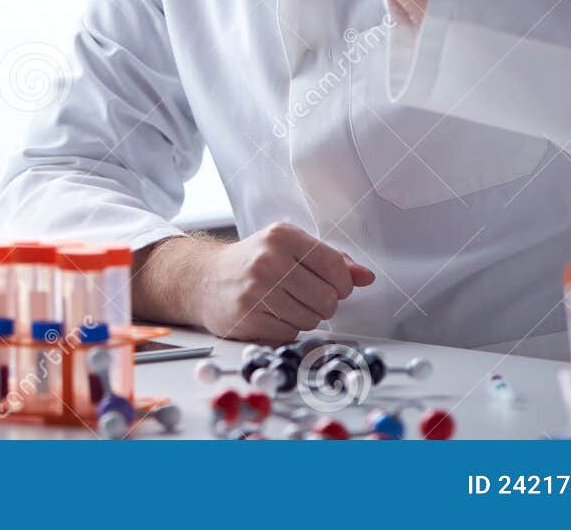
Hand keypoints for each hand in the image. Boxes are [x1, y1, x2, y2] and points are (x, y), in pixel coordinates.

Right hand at [136, 224, 374, 343]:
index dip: (342, 284)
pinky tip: (271, 315)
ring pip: (311, 320)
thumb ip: (331, 260)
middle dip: (325, 304)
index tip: (334, 286)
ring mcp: (256, 290)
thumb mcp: (290, 248)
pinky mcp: (248, 317)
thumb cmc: (253, 262)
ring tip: (286, 304)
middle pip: (327, 299)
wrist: (204, 279)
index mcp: (283, 237)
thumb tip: (366, 278)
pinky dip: (287, 329)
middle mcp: (269, 260)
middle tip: (307, 298)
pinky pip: (290, 334)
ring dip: (306, 318)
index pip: (335, 266)